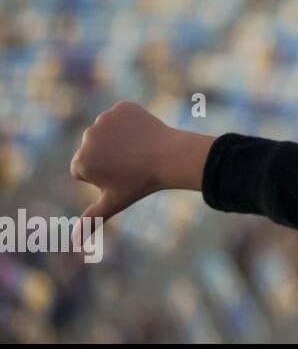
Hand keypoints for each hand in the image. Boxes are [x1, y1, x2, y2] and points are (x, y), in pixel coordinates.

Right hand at [70, 102, 214, 224]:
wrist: (171, 156)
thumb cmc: (141, 182)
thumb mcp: (115, 201)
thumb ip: (91, 219)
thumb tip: (76, 241)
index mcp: (80, 161)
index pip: (83, 169)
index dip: (103, 175)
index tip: (121, 175)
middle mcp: (87, 137)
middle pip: (94, 148)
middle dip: (108, 155)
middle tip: (131, 162)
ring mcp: (105, 119)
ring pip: (108, 131)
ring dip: (119, 138)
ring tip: (137, 148)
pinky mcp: (123, 107)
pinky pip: (124, 116)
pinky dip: (132, 122)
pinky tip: (143, 133)